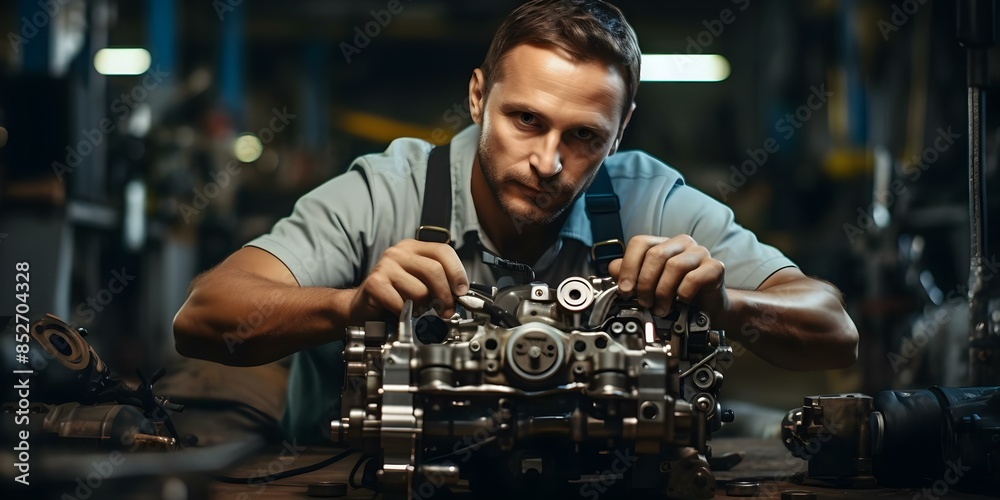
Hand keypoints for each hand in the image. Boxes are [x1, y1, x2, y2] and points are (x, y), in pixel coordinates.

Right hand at [348, 239, 469, 322]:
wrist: (362, 306)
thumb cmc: (394, 294)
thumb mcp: (419, 281)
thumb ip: (439, 281)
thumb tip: (460, 293)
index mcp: (412, 248)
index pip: (443, 251)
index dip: (457, 272)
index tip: (462, 291)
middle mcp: (398, 253)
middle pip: (434, 270)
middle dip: (445, 295)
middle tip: (446, 311)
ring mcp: (385, 266)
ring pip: (420, 291)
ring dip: (422, 307)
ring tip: (415, 309)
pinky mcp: (375, 284)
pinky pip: (403, 304)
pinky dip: (406, 314)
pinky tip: (400, 312)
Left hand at [608, 234, 728, 317]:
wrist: (707, 310)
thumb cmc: (678, 296)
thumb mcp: (650, 285)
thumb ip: (630, 275)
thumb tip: (613, 269)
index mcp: (663, 244)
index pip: (639, 243)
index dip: (628, 266)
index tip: (625, 289)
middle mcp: (681, 244)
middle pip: (655, 255)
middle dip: (645, 283)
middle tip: (644, 302)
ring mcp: (700, 253)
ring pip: (673, 266)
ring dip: (663, 292)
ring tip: (661, 308)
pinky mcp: (715, 267)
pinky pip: (694, 278)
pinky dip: (683, 294)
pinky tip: (682, 302)